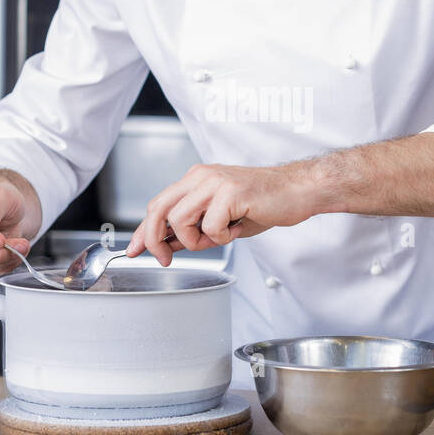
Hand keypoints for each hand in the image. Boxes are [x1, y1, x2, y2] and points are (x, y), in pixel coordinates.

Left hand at [125, 161, 319, 265]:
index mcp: (196, 179)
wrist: (298, 190)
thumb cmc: (265, 202)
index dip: (143, 230)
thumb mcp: (222, 218)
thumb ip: (194, 228)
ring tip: (221, 236)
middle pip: (159, 209)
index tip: (135, 249)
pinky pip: (210, 226)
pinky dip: (222, 237)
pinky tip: (237, 228)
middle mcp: (201, 177)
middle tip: (166, 258)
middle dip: (155, 240)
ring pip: (180, 220)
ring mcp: (215, 182)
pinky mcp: (231, 193)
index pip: (158, 204)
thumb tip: (168, 245)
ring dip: (196, 239)